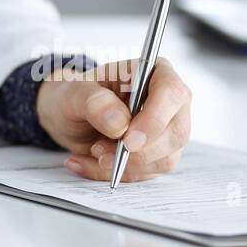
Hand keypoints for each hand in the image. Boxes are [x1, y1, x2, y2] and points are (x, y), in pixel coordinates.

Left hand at [35, 57, 191, 181]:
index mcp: (154, 73)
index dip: (154, 119)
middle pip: (176, 133)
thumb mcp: (74, 93)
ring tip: (94, 151)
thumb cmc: (76, 96)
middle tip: (101, 151)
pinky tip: (92, 162)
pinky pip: (147, 174)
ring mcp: (167, 131)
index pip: (172, 93)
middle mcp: (169, 102)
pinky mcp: (158, 155)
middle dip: (140, 152)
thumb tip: (119, 123)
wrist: (70, 117)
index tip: (128, 140)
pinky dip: (117, 173)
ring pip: (165, 159)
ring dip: (127, 165)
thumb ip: (94, 102)